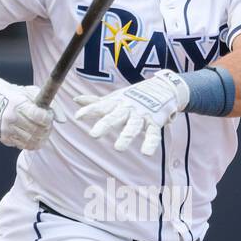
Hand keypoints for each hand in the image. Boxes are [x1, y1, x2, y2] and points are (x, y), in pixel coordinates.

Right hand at [0, 73, 59, 149]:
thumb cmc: (15, 95)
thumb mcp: (32, 93)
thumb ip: (51, 105)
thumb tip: (62, 121)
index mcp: (17, 104)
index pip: (40, 117)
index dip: (48, 118)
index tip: (48, 115)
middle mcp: (10, 118)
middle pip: (38, 131)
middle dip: (47, 129)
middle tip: (46, 124)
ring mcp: (6, 130)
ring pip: (32, 141)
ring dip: (41, 137)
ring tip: (41, 130)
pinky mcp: (3, 138)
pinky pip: (24, 146)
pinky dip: (32, 142)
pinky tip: (32, 135)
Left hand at [74, 69, 188, 154]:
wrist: (163, 87)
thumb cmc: (134, 96)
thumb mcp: (115, 98)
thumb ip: (96, 102)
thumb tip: (76, 99)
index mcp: (117, 103)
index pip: (101, 107)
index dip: (89, 111)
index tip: (77, 117)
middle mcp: (128, 108)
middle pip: (115, 117)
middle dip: (105, 125)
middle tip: (93, 135)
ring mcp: (142, 115)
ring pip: (133, 126)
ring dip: (126, 136)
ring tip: (118, 148)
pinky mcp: (155, 122)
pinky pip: (153, 134)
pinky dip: (150, 143)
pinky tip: (146, 153)